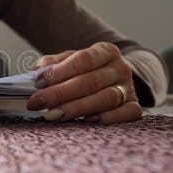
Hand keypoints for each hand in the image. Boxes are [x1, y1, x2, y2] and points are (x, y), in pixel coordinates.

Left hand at [26, 42, 141, 123]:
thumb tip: (38, 72)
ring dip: (77, 108)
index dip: (60, 71)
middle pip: (91, 81)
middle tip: (37, 103)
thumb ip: (52, 64)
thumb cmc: (85, 71)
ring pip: (106, 98)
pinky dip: (110, 118)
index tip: (38, 82)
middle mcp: (121, 68)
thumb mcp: (68, 61)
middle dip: (60, 94)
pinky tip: (87, 121)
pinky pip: (128, 113)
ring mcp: (130, 88)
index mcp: (105, 51)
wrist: (113, 80)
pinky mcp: (134, 106)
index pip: (83, 59)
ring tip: (53, 114)